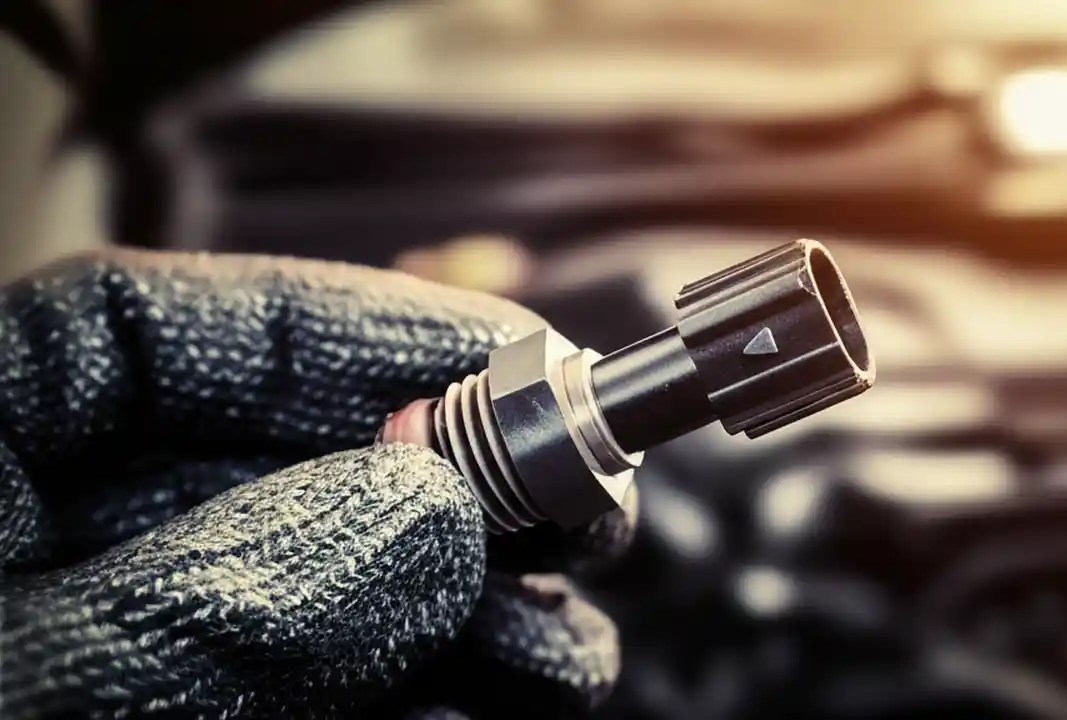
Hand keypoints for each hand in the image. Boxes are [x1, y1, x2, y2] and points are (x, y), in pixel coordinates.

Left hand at [0, 249, 635, 717]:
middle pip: (267, 454)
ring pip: (329, 573)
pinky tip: (495, 702)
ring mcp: (141, 641)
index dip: (332, 326)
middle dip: (440, 478)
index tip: (493, 356)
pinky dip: (432, 688)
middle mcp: (52, 550)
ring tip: (556, 647)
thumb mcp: (26, 710)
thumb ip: (207, 612)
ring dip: (465, 598)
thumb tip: (416, 504)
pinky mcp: (208, 718)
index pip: (136, 336)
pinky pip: (338, 680)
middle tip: (570, 507)